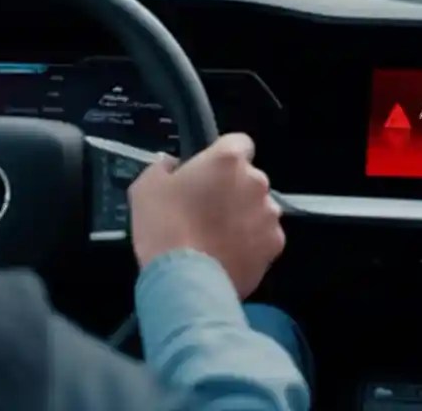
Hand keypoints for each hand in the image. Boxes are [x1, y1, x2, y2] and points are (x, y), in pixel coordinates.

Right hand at [128, 133, 283, 297]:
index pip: (238, 142)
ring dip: (244, 216)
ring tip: (217, 236)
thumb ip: (164, 167)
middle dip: (233, 190)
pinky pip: (264, 236)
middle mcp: (256, 181)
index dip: (224, 157)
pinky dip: (251, 242)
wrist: (183, 279)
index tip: (210, 173)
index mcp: (227, 159)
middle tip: (207, 209)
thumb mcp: (146, 186)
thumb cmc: (163, 227)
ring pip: (259, 208)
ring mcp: (269, 213)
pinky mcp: (274, 243)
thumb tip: (172, 166)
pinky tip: (228, 253)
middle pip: (249, 178)